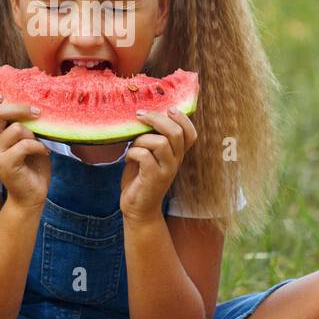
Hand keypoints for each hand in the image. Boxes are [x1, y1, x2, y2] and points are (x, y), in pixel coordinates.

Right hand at [0, 95, 50, 210]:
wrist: (32, 194)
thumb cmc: (32, 165)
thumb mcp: (27, 139)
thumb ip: (22, 125)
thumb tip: (31, 105)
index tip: (2, 96)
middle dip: (17, 108)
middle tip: (36, 111)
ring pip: (15, 129)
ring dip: (33, 134)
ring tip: (39, 144)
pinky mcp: (6, 165)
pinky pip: (24, 145)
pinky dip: (39, 147)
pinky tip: (44, 153)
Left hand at [120, 107, 196, 223]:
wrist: (138, 209)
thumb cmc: (140, 178)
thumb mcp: (148, 155)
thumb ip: (150, 138)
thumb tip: (142, 115)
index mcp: (177, 154)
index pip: (190, 133)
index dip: (182, 118)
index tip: (168, 109)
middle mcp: (176, 161)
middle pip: (176, 132)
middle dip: (156, 119)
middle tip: (140, 115)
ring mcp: (167, 170)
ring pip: (161, 142)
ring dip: (141, 139)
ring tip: (133, 147)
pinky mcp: (154, 178)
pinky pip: (144, 156)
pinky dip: (132, 153)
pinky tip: (128, 159)